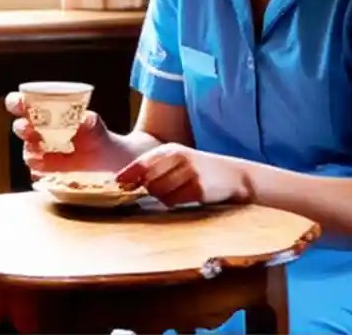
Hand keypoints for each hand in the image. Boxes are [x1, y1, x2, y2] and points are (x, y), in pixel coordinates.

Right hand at [5, 91, 111, 176]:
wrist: (105, 162)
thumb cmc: (94, 136)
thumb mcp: (94, 126)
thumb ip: (89, 122)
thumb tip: (86, 118)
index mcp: (43, 113)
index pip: (22, 104)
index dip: (17, 103)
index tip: (17, 103)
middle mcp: (36, 132)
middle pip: (20, 128)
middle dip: (21, 127)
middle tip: (27, 128)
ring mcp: (38, 153)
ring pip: (28, 152)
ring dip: (32, 151)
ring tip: (43, 151)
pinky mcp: (43, 172)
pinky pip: (37, 172)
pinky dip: (42, 170)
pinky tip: (51, 168)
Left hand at [115, 143, 249, 206]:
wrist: (233, 175)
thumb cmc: (197, 169)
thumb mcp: (176, 160)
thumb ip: (153, 166)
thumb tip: (122, 181)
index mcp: (170, 149)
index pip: (142, 163)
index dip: (127, 175)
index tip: (117, 183)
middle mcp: (179, 158)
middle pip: (148, 181)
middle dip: (147, 189)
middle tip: (157, 189)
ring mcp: (189, 173)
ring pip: (159, 193)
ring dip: (162, 196)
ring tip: (175, 191)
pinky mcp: (198, 189)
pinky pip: (173, 201)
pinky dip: (173, 202)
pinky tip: (184, 196)